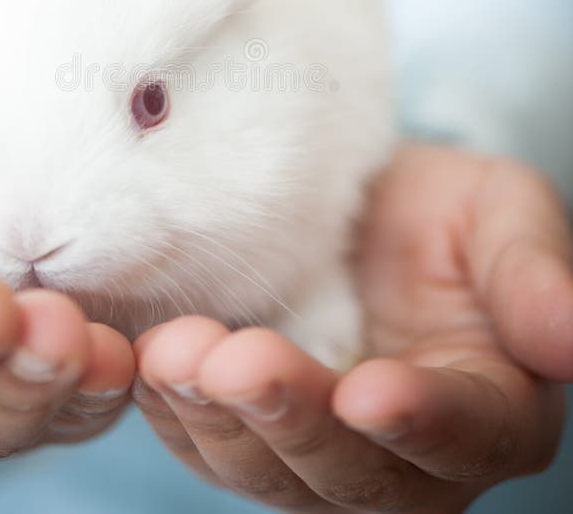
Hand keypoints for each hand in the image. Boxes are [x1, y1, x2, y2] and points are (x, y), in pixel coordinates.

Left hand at [135, 144, 572, 512]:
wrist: (359, 206)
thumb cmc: (441, 208)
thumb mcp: (502, 213)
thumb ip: (533, 274)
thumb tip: (571, 338)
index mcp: (489, 407)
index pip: (466, 434)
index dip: (422, 422)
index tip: (369, 391)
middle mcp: (404, 455)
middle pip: (354, 474)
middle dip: (293, 422)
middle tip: (240, 362)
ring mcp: (319, 451)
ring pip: (269, 473)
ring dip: (220, 421)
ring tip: (177, 354)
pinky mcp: (249, 429)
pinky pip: (208, 444)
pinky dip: (174, 412)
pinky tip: (149, 364)